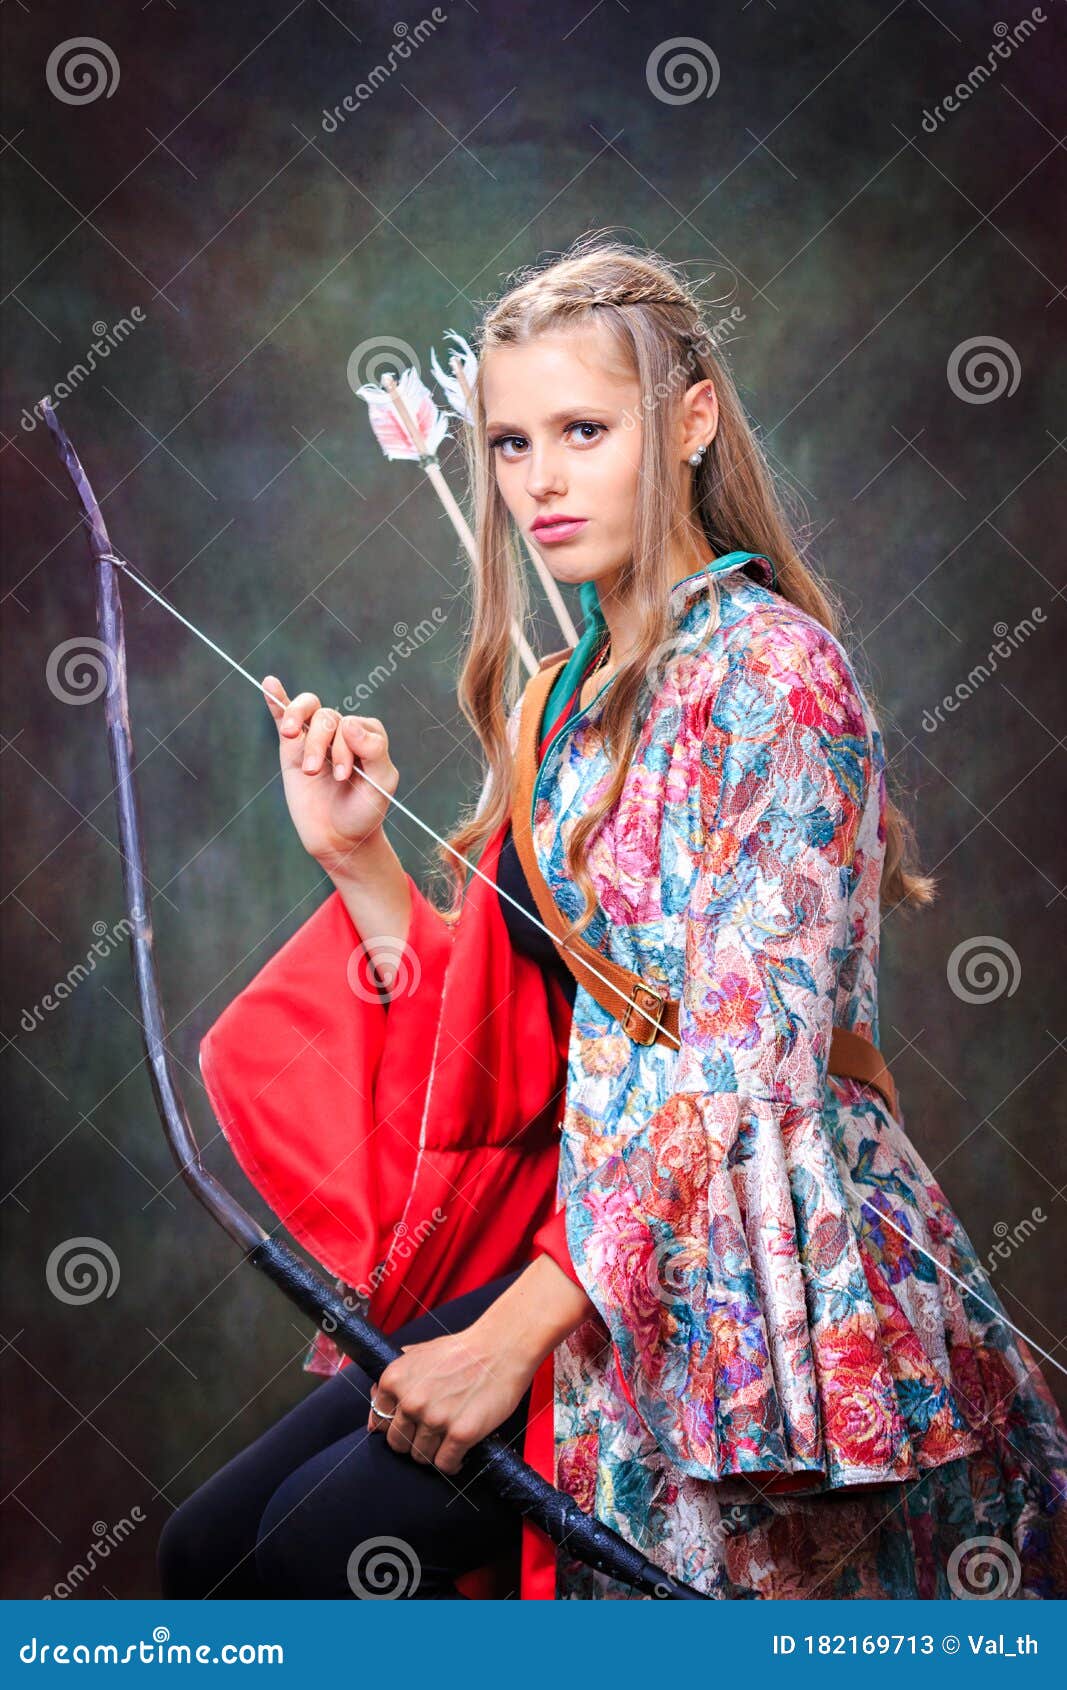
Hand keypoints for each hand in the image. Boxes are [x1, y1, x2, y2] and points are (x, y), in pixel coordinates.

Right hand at [262, 675, 398, 875]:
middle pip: (327, 717)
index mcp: (368, 736)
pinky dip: (278, 698)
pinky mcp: (293, 749)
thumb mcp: (381, 784)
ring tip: (289, 736)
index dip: (346, 746)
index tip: (345, 777)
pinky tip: (270, 683)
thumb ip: (374, 751)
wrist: (340, 838)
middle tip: (320, 774)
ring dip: (296, 720)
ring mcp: (316, 738)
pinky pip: (284, 715)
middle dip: (321, 744)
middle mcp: (343, 733)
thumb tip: (349, 722)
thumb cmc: (365, 811)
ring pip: (307, 711)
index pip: (353, 724)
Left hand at [367, 1326, 536, 1476]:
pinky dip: (452, 1464)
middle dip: (413, 1442)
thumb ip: (399, 1373)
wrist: (501, 1348)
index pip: (379, 1421)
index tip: (408, 1427)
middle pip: (398, 1444)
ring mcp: (435, 1419)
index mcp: (394, 1379)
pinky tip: (460, 1453)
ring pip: (421, 1457)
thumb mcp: (421, 1352)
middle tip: (431, 1435)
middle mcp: (410, 1401)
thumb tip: (376, 1395)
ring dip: (434, 1453)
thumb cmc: (463, 1350)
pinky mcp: (461, 1434)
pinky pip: (445, 1465)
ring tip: (448, 1441)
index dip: (394, 1426)